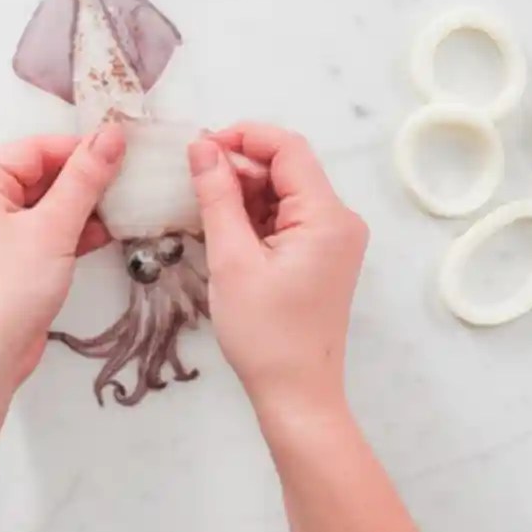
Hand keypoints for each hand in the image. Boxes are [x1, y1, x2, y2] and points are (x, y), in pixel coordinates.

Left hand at [0, 126, 125, 386]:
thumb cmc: (7, 291)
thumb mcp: (53, 227)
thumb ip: (84, 179)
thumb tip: (111, 135)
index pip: (35, 149)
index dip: (79, 149)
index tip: (121, 152)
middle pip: (42, 174)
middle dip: (85, 180)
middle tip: (128, 181)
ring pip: (49, 204)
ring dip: (85, 207)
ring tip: (124, 207)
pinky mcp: (13, 260)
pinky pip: (48, 231)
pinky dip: (75, 231)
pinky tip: (108, 233)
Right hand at [187, 123, 367, 413]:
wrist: (296, 394)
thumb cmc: (265, 335)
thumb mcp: (232, 260)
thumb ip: (217, 197)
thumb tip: (202, 148)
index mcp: (327, 217)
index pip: (288, 148)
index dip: (243, 136)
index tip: (200, 147)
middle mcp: (339, 221)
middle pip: (287, 168)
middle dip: (239, 166)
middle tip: (192, 180)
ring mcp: (333, 240)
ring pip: (283, 192)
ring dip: (243, 192)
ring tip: (202, 208)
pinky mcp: (320, 257)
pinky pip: (285, 218)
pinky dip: (253, 216)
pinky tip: (222, 228)